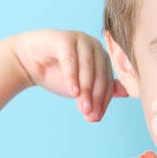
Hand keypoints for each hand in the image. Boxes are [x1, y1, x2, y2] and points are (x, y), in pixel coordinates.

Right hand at [10, 29, 128, 121]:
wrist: (29, 62)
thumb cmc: (57, 74)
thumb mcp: (81, 87)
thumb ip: (102, 90)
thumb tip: (127, 94)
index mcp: (102, 57)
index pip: (107, 83)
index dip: (103, 102)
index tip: (96, 118)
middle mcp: (95, 46)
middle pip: (100, 76)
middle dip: (95, 98)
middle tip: (89, 115)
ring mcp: (81, 39)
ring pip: (88, 68)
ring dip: (85, 90)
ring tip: (82, 108)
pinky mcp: (64, 38)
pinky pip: (71, 60)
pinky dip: (72, 77)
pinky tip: (72, 92)